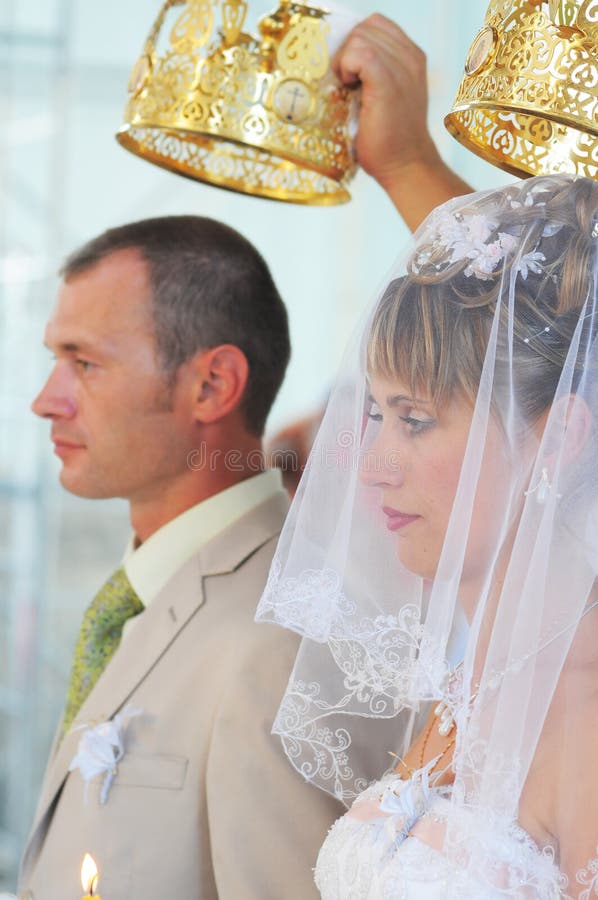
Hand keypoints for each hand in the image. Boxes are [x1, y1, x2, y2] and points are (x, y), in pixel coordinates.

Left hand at [333, 14, 434, 189]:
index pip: (376, 25)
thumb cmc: (388, 139)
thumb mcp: (384, 97)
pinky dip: (346, 67)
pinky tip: (349, 88)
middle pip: (366, 27)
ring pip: (360, 35)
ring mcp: (401, 67)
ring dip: (345, 60)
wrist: (405, 166)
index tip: (349, 71)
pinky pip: (359, 52)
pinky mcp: (387, 80)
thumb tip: (336, 60)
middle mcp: (410, 56)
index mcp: (411, 57)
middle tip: (346, 82)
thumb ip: (371, 72)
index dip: (356, 41)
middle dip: (347, 50)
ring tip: (348, 87)